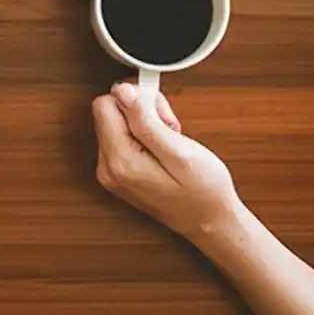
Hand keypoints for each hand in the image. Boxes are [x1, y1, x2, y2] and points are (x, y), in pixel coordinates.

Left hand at [91, 82, 242, 240]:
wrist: (209, 222)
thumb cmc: (203, 191)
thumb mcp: (180, 151)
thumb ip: (145, 120)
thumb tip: (121, 92)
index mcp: (119, 162)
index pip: (104, 105)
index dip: (134, 99)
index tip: (158, 110)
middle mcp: (107, 168)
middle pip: (108, 113)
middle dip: (140, 111)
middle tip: (169, 127)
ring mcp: (110, 172)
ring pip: (115, 124)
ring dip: (143, 124)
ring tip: (169, 140)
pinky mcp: (118, 172)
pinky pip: (121, 139)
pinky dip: (142, 136)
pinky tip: (162, 148)